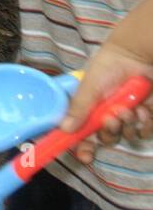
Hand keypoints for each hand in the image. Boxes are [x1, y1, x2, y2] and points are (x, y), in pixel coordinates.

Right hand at [61, 42, 152, 163]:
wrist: (136, 54)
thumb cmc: (109, 65)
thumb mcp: (89, 85)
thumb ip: (78, 108)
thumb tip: (64, 130)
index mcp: (90, 106)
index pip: (82, 132)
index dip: (82, 146)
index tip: (86, 155)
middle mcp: (107, 112)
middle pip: (105, 137)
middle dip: (109, 131)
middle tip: (111, 119)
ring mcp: (126, 114)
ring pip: (125, 136)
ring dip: (126, 125)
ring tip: (128, 109)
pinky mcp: (144, 114)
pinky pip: (143, 131)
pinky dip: (143, 123)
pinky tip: (142, 109)